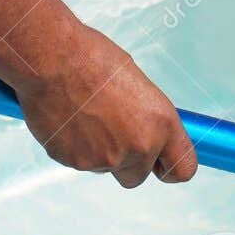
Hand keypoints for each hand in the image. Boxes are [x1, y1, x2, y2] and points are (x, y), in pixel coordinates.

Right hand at [9, 19, 196, 187]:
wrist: (51, 58)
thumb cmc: (93, 60)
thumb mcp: (136, 85)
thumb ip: (145, 118)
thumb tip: (144, 132)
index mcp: (162, 124)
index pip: (182, 169)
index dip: (170, 169)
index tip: (162, 164)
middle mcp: (139, 146)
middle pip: (138, 176)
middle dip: (128, 161)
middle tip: (112, 132)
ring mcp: (106, 159)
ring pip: (106, 167)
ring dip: (99, 150)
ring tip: (85, 114)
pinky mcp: (75, 162)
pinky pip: (79, 161)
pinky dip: (74, 146)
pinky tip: (68, 118)